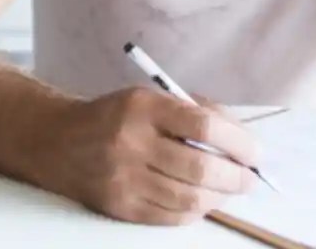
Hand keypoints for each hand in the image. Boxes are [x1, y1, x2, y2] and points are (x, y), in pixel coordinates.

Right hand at [27, 87, 258, 224]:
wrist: (59, 142)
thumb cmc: (118, 116)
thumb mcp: (152, 98)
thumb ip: (196, 112)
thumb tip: (242, 139)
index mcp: (144, 107)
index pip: (203, 127)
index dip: (238, 143)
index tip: (256, 153)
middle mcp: (132, 142)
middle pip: (199, 168)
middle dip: (236, 177)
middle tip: (250, 178)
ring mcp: (124, 178)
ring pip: (188, 198)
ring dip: (219, 197)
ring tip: (228, 190)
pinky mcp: (119, 206)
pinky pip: (170, 217)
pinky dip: (195, 212)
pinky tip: (202, 202)